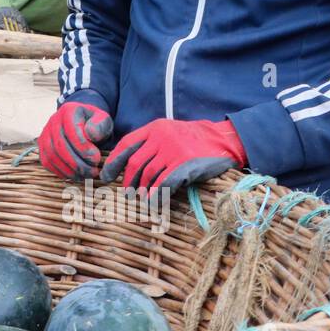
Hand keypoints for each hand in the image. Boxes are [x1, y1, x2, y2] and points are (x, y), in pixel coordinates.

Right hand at [37, 101, 114, 179]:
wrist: (83, 124)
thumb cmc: (95, 124)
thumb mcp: (104, 121)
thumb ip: (101, 125)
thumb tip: (91, 135)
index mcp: (68, 111)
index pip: (72, 132)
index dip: (83, 149)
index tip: (96, 159)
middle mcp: (53, 121)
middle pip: (60, 147)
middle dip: (77, 163)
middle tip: (93, 171)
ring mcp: (45, 134)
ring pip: (52, 156)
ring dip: (70, 170)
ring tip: (85, 175)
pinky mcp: (42, 147)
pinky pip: (47, 163)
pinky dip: (61, 172)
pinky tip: (75, 175)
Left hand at [100, 118, 247, 191]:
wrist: (224, 140)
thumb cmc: (193, 139)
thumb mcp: (169, 132)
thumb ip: (150, 143)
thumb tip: (128, 164)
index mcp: (155, 128)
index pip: (127, 144)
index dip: (114, 161)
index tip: (106, 175)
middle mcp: (162, 137)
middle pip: (135, 162)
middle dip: (128, 179)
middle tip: (126, 193)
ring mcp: (174, 150)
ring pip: (149, 174)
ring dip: (142, 190)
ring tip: (140, 199)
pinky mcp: (186, 165)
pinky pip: (165, 183)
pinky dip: (156, 195)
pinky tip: (153, 202)